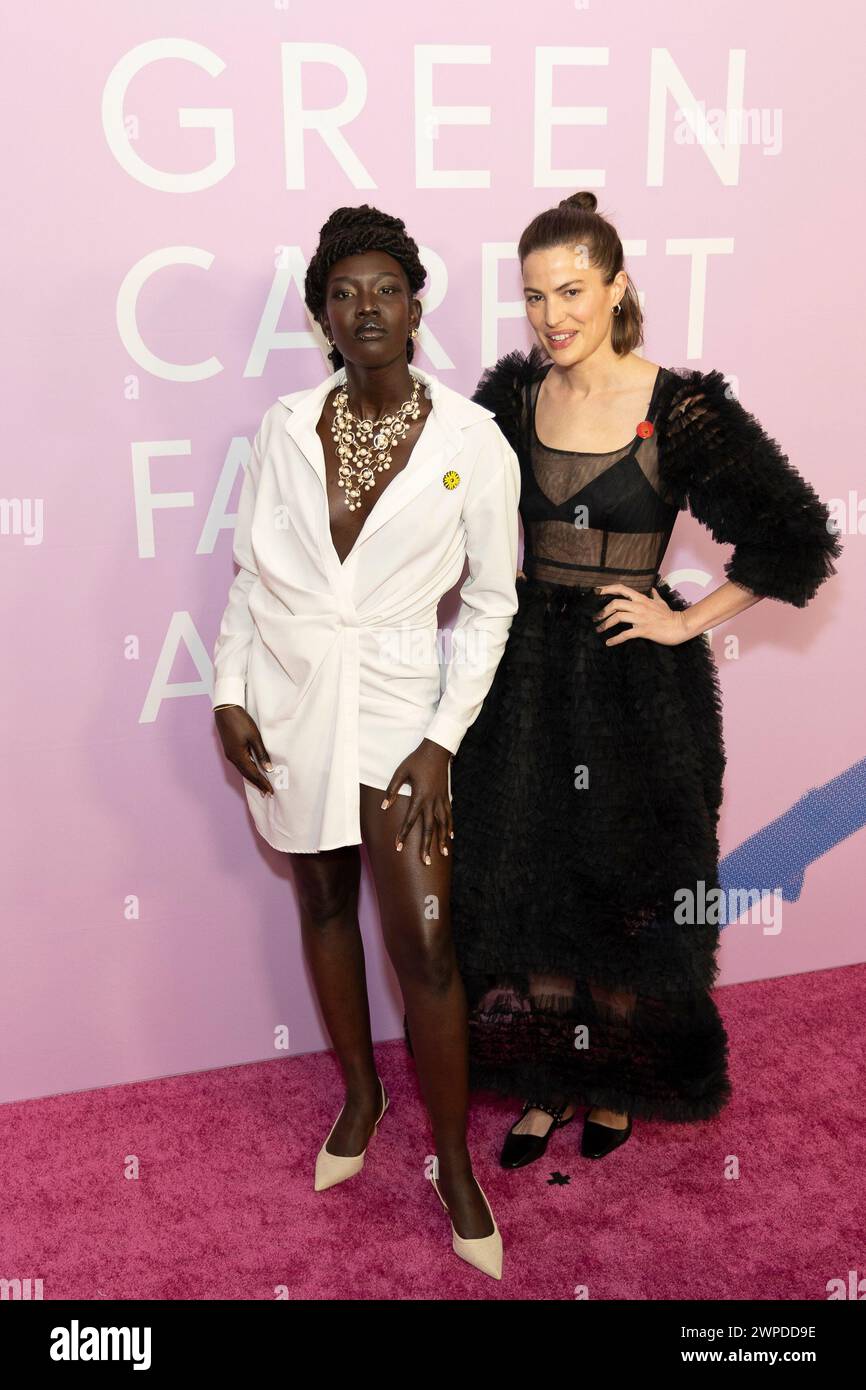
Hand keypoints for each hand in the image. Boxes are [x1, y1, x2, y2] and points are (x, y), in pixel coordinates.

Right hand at [214, 705, 273, 794]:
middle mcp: (232, 758)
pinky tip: (252, 772)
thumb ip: (261, 754)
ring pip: (243, 770)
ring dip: (253, 778)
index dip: (262, 783)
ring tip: (261, 785)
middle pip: (247, 775)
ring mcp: (230, 754)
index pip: (253, 774)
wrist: (226, 710)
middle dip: (257, 784)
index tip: (270, 791)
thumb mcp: (254, 737)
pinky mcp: (230, 750)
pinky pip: (240, 765)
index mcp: (238, 756)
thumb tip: (268, 769)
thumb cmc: (241, 722)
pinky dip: (248, 771)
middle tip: (267, 792)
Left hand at [380, 738, 452, 863]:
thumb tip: (384, 806)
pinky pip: (449, 815)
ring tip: (443, 853)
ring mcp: (441, 800)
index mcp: (419, 796)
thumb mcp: (400, 772)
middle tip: (426, 862)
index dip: (403, 834)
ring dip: (442, 840)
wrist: (437, 750)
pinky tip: (451, 837)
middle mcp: (432, 801)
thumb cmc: (416, 761)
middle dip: (427, 846)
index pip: (410, 820)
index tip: (398, 847)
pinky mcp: (446, 797)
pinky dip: (450, 827)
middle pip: (429, 828)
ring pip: (442, 824)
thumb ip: (392, 790)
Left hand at [594, 585, 689, 646]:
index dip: (607, 588)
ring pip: (618, 617)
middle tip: (596, 618)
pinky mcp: (644, 630)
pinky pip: (626, 634)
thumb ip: (654, 595)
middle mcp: (639, 606)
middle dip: (603, 611)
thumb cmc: (670, 615)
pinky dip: (615, 639)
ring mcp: (641, 618)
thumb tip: (652, 589)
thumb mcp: (661, 602)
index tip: (596, 592)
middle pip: (616, 603)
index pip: (622, 589)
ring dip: (605, 624)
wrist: (679, 627)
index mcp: (642, 599)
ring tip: (599, 630)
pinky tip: (609, 643)